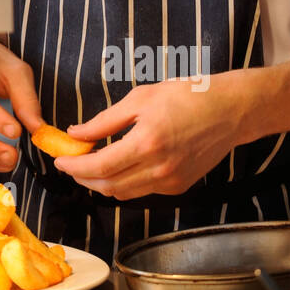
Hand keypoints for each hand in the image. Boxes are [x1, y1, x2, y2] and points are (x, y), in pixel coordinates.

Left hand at [54, 72, 248, 200]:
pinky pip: (142, 191)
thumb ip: (104, 120)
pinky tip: (117, 167)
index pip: (99, 167)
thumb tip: (76, 134)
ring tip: (89, 166)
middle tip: (70, 164)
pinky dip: (124, 183)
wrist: (229, 111)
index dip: (74, 167)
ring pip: (124, 194)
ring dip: (101, 184)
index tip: (59, 161)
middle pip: (108, 187)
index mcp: (146, 143)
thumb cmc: (186, 96)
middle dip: (83, 179)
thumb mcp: (140, 98)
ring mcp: (170, 181)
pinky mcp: (179, 186)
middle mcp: (159, 169)